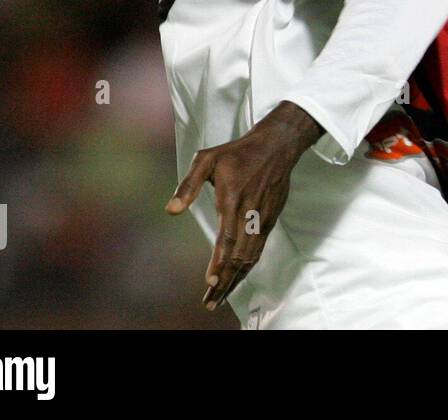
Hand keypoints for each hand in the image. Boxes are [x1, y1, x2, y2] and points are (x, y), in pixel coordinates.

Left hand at [165, 102, 322, 309]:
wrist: (277, 146)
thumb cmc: (237, 152)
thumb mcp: (206, 159)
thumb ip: (188, 185)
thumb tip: (171, 210)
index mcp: (233, 200)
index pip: (227, 240)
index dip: (219, 263)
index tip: (210, 282)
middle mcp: (250, 213)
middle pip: (239, 256)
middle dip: (226, 281)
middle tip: (211, 301)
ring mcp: (263, 218)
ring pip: (251, 256)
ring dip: (237, 278)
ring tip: (222, 296)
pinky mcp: (270, 219)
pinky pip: (259, 248)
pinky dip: (249, 266)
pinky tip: (239, 275)